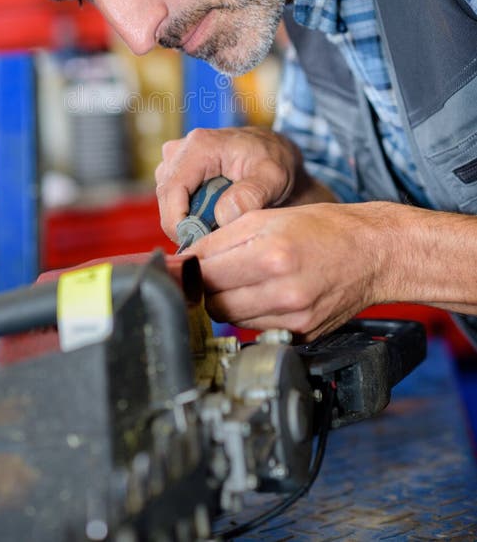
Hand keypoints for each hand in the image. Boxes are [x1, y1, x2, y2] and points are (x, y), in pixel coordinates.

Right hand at [155, 126, 335, 241]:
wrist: (272, 151)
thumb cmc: (272, 159)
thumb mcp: (272, 176)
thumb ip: (251, 195)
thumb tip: (223, 215)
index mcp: (198, 146)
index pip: (171, 192)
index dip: (179, 224)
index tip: (200, 246)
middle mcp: (178, 151)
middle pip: (166, 201)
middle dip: (187, 226)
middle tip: (218, 238)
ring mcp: (173, 162)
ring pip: (168, 204)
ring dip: (189, 221)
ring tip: (220, 225)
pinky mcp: (175, 173)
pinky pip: (173, 204)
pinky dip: (190, 216)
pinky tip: (213, 217)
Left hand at [190, 201, 393, 339]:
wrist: (373, 254)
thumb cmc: (324, 229)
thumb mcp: (267, 218)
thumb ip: (221, 239)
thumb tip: (185, 260)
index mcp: (271, 256)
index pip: (206, 274)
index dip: (188, 270)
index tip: (180, 267)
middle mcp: (283, 292)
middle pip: (215, 303)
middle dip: (207, 287)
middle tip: (214, 271)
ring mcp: (294, 320)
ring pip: (232, 320)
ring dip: (228, 301)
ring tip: (242, 279)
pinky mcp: (301, 336)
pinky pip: (256, 329)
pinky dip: (251, 314)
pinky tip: (264, 294)